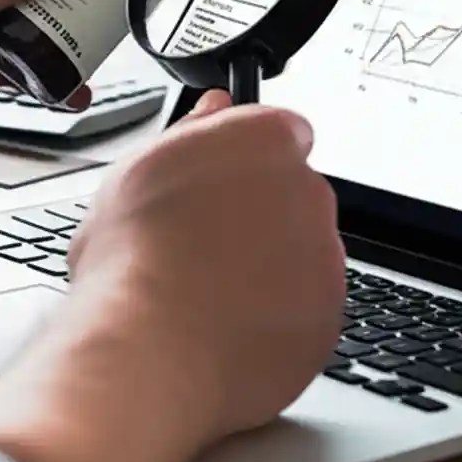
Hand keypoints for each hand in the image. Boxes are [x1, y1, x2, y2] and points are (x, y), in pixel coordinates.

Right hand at [0, 89, 345, 461]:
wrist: (153, 351)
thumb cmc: (135, 260)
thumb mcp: (137, 170)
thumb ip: (191, 132)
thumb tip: (213, 111)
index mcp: (265, 141)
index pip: (278, 132)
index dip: (244, 160)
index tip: (218, 183)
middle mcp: (308, 192)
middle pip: (292, 195)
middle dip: (256, 216)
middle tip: (199, 246)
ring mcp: (324, 259)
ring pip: (300, 255)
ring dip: (267, 269)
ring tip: (206, 294)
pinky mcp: (327, 320)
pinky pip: (304, 312)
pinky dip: (275, 320)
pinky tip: (226, 327)